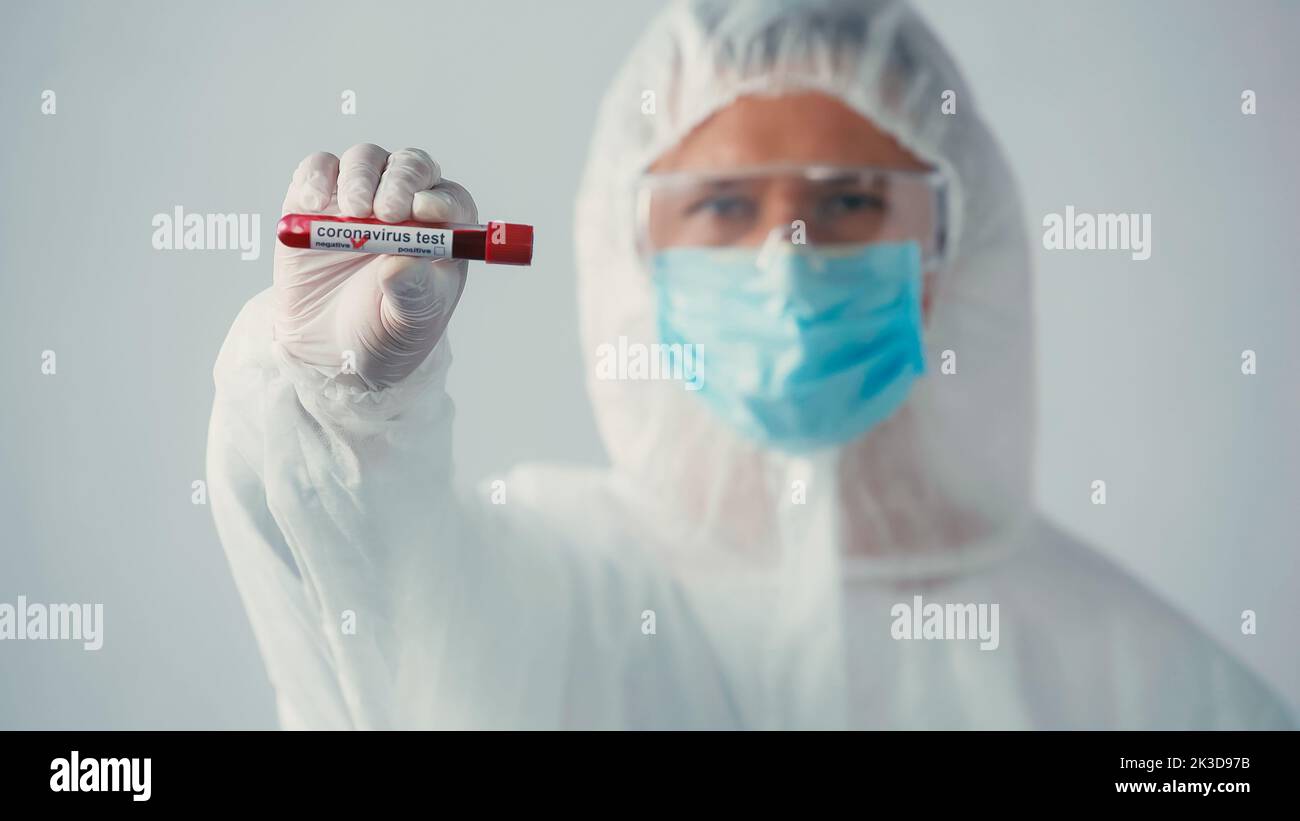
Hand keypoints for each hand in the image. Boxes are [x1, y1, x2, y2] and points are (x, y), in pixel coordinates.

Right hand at [273, 143, 476, 389]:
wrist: (333, 347)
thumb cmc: (386, 332)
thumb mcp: (408, 322)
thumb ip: (411, 291)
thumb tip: (401, 262)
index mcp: (442, 230)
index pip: (450, 199)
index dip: (441, 201)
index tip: (425, 214)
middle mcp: (405, 203)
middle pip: (411, 167)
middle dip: (401, 183)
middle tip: (387, 213)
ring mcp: (361, 195)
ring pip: (366, 160)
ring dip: (360, 179)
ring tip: (354, 215)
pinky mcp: (316, 198)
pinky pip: (318, 169)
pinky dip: (316, 178)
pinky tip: (314, 205)